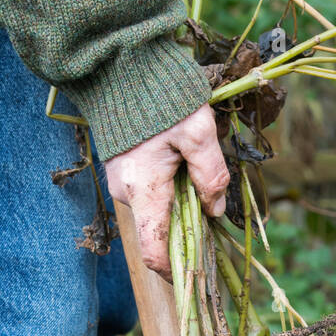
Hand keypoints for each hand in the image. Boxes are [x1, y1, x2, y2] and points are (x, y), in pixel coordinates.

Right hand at [104, 104, 229, 281]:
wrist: (120, 64)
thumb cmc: (161, 95)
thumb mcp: (198, 131)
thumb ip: (211, 174)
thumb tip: (215, 211)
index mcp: (144, 192)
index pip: (155, 253)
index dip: (177, 271)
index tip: (200, 271)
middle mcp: (127, 195)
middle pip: (161, 232)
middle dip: (189, 229)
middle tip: (212, 204)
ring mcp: (122, 184)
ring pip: (157, 212)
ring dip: (182, 205)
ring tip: (197, 173)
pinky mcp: (124, 171)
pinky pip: (150, 195)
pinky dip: (170, 191)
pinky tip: (182, 165)